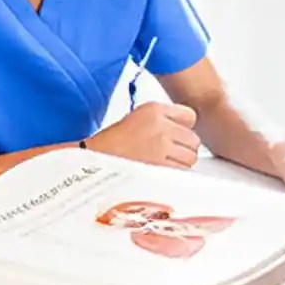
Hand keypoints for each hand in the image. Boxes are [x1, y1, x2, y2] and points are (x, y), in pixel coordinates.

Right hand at [86, 101, 200, 167]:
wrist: (91, 161)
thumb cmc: (112, 144)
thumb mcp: (137, 118)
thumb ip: (163, 120)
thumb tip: (186, 131)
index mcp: (154, 110)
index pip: (190, 116)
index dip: (184, 129)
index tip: (177, 136)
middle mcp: (160, 125)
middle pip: (193, 139)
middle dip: (184, 149)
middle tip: (169, 155)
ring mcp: (160, 146)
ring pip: (190, 157)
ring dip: (181, 164)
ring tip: (162, 165)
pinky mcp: (159, 166)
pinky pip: (181, 172)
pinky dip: (174, 175)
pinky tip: (159, 173)